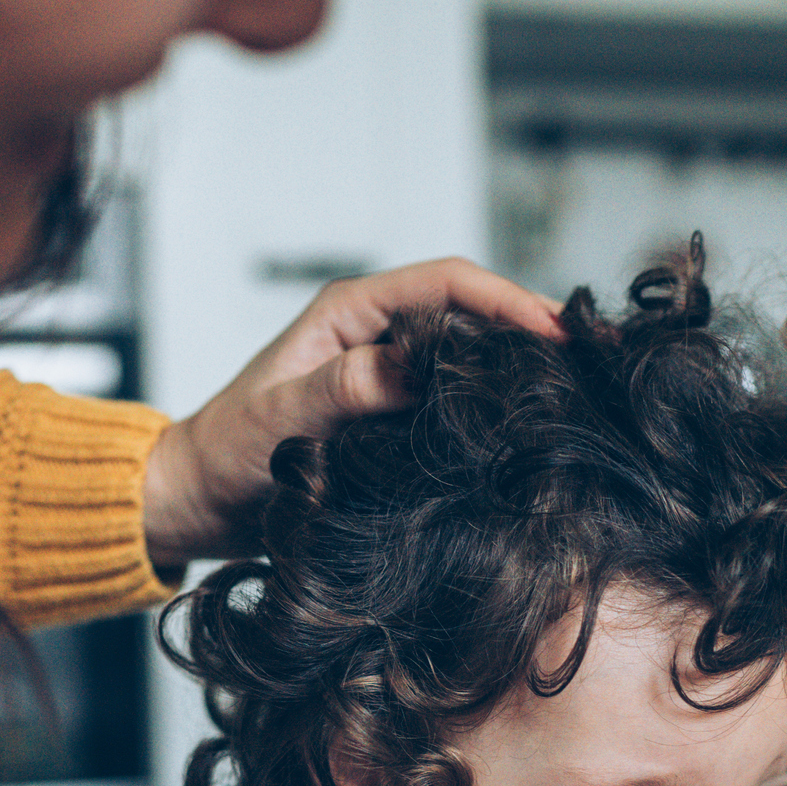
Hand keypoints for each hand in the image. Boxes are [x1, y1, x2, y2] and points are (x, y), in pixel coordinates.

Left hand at [141, 258, 561, 564]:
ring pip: (469, 357)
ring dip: (516, 369)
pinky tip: (524, 431)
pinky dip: (490, 408)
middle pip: (472, 313)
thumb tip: (412, 371)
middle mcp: (374, 335)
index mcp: (350, 312)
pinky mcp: (389, 415)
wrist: (198, 502)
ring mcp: (385, 375)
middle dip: (530, 330)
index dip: (508, 301)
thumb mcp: (278, 420)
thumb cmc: (225, 454)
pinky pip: (452, 400)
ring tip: (575, 392)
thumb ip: (341, 390)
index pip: (448, 284)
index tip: (557, 332)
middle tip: (589, 362)